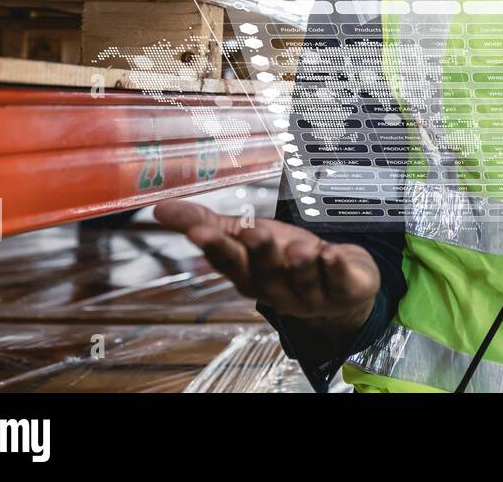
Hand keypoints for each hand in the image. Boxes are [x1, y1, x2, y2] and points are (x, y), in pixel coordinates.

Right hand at [154, 200, 379, 338]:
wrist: (341, 285)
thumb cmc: (285, 257)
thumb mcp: (245, 235)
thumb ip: (205, 222)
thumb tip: (158, 208)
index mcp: (247, 274)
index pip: (227, 261)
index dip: (213, 247)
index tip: (198, 231)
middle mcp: (275, 289)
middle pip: (263, 274)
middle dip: (257, 253)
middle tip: (251, 231)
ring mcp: (311, 294)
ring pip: (301, 280)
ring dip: (298, 265)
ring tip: (295, 247)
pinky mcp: (344, 291)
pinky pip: (338, 282)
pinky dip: (335, 268)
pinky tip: (330, 253)